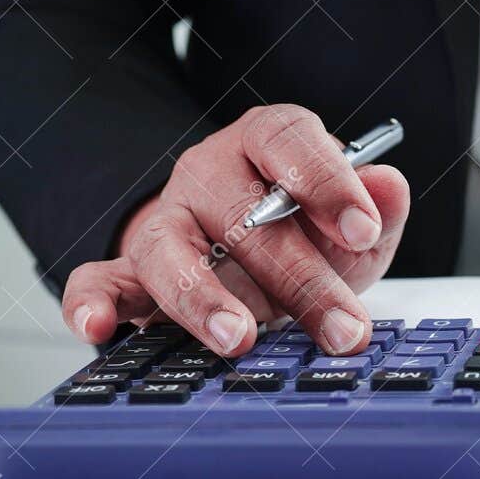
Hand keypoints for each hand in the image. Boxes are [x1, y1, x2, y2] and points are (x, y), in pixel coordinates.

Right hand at [60, 105, 409, 356]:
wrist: (252, 265)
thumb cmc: (305, 238)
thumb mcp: (354, 228)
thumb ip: (378, 209)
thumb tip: (388, 189)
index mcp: (265, 144)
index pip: (288, 140)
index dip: (326, 181)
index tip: (362, 230)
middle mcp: (208, 175)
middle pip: (241, 214)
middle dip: (299, 278)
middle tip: (343, 328)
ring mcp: (165, 222)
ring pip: (166, 248)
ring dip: (203, 296)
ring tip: (241, 338)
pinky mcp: (129, 272)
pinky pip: (97, 279)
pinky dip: (91, 303)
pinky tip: (100, 329)